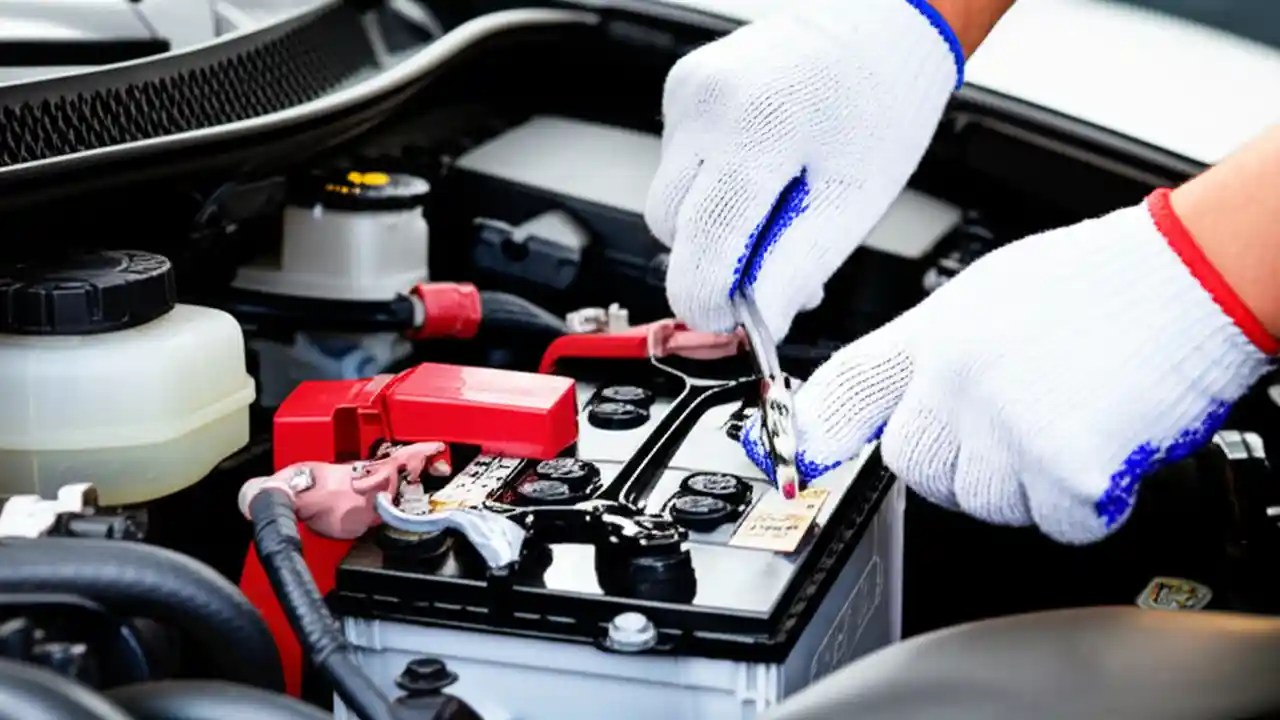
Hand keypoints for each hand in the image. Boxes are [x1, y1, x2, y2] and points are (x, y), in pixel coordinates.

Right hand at [645, 0, 963, 339]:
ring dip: (712, 221)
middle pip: (671, 230)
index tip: (735, 321)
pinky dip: (712, 183)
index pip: (698, 252)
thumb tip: (755, 324)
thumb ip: (794, 270)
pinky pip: (677, 165)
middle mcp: (706, 105)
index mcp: (756, 131)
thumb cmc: (879, 105)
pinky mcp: (680, 90)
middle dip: (715, 258)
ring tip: (773, 202)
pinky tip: (758, 167)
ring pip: (669, 201)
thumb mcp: (853, 204)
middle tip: (776, 254)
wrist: (879, 30)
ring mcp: (686, 93)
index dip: (712, 305)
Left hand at [741, 190, 1273, 542]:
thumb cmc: (1104, 282)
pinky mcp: (1060, 470)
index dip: (812, 431)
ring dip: (1025, 486)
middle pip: (917, 468)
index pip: (849, 388)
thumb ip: (930, 351)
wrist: (1191, 275)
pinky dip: (1086, 503)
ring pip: (984, 504)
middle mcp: (956, 379)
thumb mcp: (989, 294)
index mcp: (937, 333)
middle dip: (961, 463)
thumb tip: (885, 400)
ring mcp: (1005, 426)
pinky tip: (1104, 445)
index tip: (795, 461)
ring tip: (1070, 421)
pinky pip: (1056, 524)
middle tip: (1017, 426)